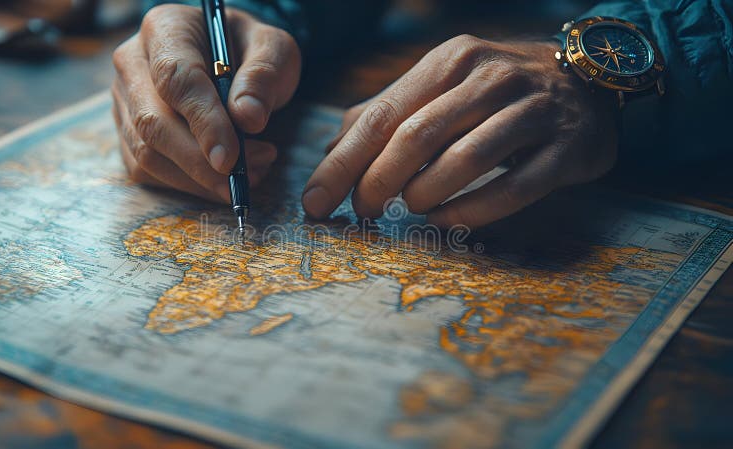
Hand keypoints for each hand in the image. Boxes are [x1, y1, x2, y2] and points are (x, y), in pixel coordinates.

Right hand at [112, 5, 300, 200]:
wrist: (232, 61)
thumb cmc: (250, 51)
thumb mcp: (273, 50)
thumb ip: (264, 76)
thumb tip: (247, 118)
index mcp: (165, 28)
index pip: (174, 79)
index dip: (202, 121)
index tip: (230, 157)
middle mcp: (133, 63)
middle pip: (153, 123)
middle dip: (201, 162)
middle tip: (248, 172)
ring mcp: (125, 101)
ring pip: (147, 155)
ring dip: (199, 178)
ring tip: (249, 174)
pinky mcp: (128, 135)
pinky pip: (150, 173)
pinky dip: (190, 186)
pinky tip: (225, 179)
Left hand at [302, 35, 618, 227]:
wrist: (589, 82)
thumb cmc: (496, 92)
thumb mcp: (441, 84)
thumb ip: (388, 112)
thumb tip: (334, 152)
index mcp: (450, 61)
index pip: (382, 115)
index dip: (343, 163)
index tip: (315, 203)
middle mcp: (490, 78)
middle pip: (418, 136)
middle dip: (378, 182)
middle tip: (363, 213)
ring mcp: (531, 111)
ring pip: (465, 159)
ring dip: (425, 194)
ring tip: (411, 209)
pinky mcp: (565, 149)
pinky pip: (512, 188)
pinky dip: (472, 211)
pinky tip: (448, 221)